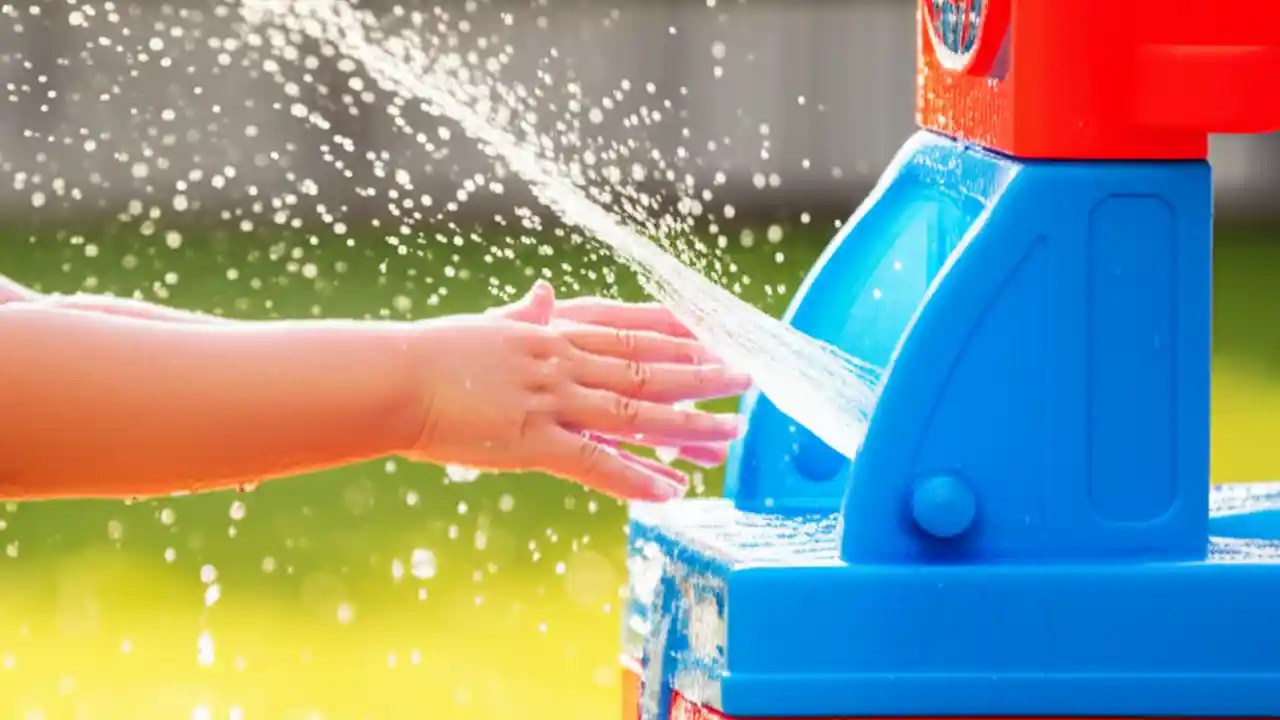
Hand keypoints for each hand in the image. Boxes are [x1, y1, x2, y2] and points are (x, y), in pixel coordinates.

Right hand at [406, 311, 749, 500]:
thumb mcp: (490, 326)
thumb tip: (547, 291)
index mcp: (552, 331)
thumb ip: (526, 313)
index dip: (676, 334)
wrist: (392, 378)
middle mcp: (560, 359)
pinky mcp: (531, 441)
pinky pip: (596, 462)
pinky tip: (672, 488)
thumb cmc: (435, 353)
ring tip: (730, 433)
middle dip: (701, 374)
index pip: (627, 329)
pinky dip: (637, 476)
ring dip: (687, 423)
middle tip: (746, 380)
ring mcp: (549, 399)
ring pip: (634, 411)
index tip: (713, 336)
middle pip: (646, 366)